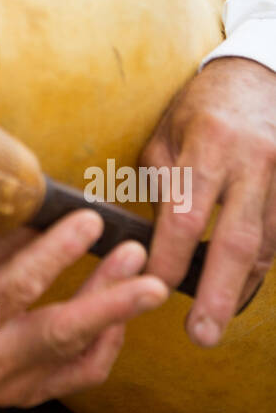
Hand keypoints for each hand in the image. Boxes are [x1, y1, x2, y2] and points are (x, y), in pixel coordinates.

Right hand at [0, 212, 167, 406]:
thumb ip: (6, 235)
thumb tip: (60, 208)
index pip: (17, 286)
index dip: (57, 252)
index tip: (92, 220)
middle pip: (60, 333)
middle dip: (111, 302)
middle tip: (152, 276)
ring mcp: (9, 388)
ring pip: (80, 353)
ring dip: (115, 314)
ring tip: (141, 276)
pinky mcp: (29, 396)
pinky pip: (83, 372)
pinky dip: (106, 340)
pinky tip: (119, 309)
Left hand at [140, 55, 275, 345]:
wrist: (258, 77)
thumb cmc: (200, 109)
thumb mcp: (167, 134)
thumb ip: (161, 185)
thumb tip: (147, 241)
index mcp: (210, 142)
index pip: (186, 214)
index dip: (169, 257)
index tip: (150, 287)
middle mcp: (254, 160)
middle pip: (238, 240)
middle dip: (218, 293)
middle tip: (200, 335)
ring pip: (266, 245)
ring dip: (240, 286)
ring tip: (215, 319)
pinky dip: (260, 266)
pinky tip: (240, 288)